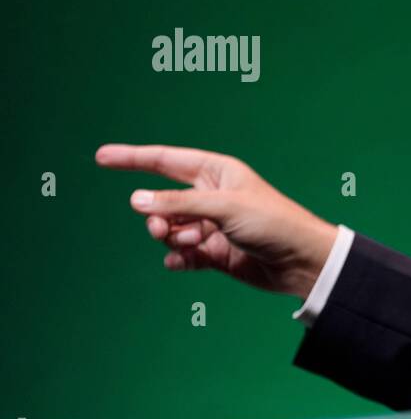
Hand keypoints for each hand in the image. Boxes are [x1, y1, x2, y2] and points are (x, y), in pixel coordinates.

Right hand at [96, 144, 337, 299]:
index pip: (165, 160)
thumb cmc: (273, 223)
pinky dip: (178, 258)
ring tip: (186, 243)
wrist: (302, 261)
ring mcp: (212, 226)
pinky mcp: (215, 253)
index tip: (101, 157)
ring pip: (169, 229)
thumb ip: (179, 204)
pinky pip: (181, 254)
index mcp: (217, 172)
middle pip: (161, 201)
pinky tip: (182, 261)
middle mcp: (212, 197)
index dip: (132, 158)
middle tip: (163, 228)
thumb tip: (136, 201)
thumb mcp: (224, 207)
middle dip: (155, 214)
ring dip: (169, 236)